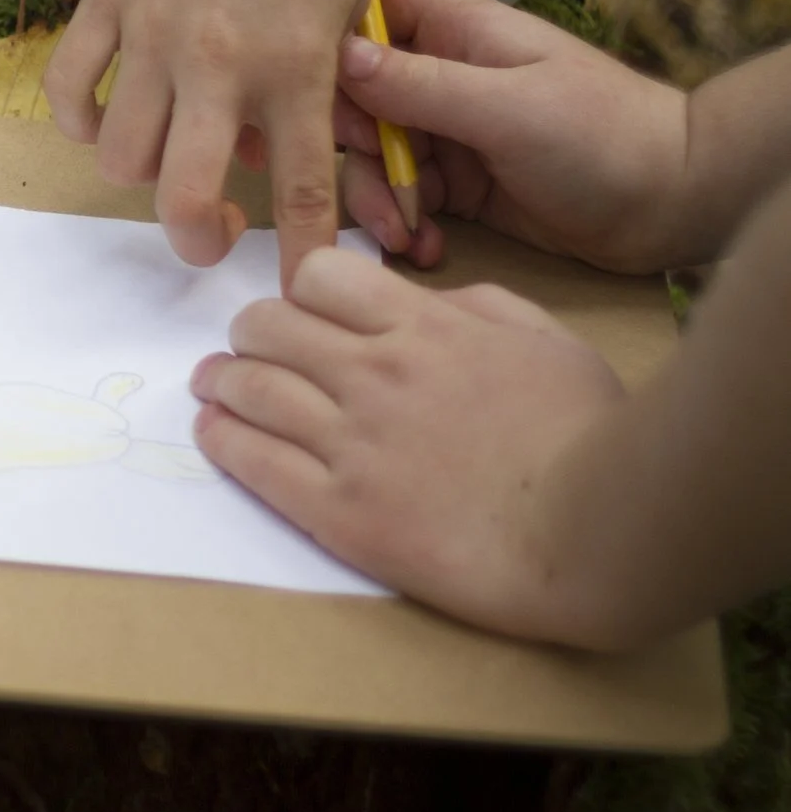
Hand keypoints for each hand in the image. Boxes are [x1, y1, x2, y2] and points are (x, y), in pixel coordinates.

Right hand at [44, 0, 369, 287]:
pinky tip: (106, 120)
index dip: (297, 260)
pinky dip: (81, 120)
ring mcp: (153, 32)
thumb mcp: (353, 0)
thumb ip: (326, 83)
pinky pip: (69, 88)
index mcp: (297, 65)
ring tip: (164, 163)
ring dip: (141, 178)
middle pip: (183, 198)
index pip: (299, 195)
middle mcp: (219, 62)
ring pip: (120, 156)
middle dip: (197, 239)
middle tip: (211, 235)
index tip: (297, 295)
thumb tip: (294, 149)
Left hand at [192, 246, 630, 646]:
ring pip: (249, 388)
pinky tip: (214, 432)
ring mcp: (352, 442)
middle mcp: (374, 373)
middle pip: (267, 327)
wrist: (598, 533)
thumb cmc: (589, 436)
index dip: (303, 292)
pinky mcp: (339, 511)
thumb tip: (423, 300)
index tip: (303, 314)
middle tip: (247, 349)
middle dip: (250, 333)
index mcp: (423, 326)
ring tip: (213, 386)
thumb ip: (478, 309)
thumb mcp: (546, 341)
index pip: (318, 277)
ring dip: (220, 381)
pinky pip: (253, 461)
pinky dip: (221, 439)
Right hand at [333, 0, 687, 272]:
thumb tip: (336, 58)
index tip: (304, 73)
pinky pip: (400, 197)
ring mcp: (444, 128)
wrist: (673, 207)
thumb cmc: (603, 136)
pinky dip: (405, 224)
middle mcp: (439, 70)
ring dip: (375, 196)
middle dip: (345, 138)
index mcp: (456, 27)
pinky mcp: (453, 183)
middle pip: (350, 85)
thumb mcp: (508, 108)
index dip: (330, 21)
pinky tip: (427, 248)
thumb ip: (420, 85)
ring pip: (368, 150)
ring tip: (403, 236)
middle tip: (363, 177)